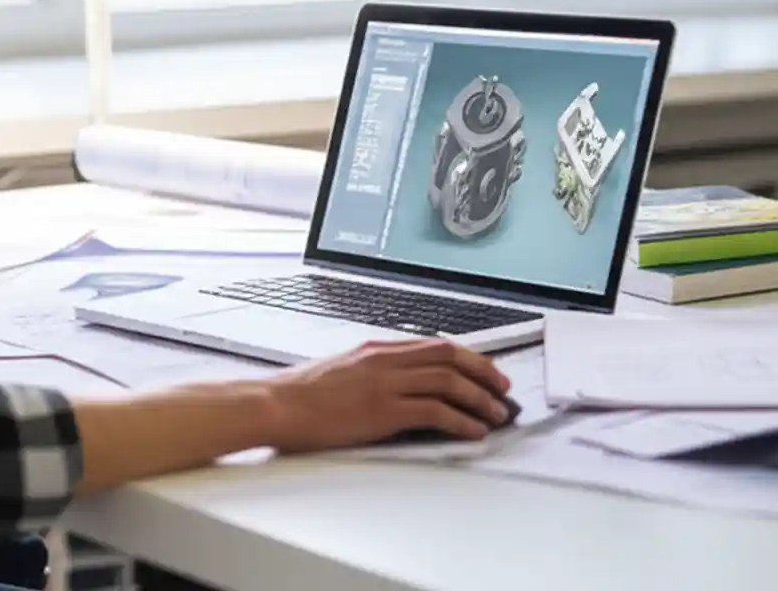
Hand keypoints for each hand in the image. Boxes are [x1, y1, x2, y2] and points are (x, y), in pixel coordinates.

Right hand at [262, 339, 511, 453]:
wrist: (274, 405)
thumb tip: (396, 386)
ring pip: (448, 381)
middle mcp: (385, 360)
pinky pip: (434, 412)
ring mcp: (385, 384)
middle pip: (449, 356)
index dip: (467, 357)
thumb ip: (370, 373)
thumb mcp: (341, 371)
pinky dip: (461, 421)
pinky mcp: (382, 411)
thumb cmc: (298, 395)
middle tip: (502, 389)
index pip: (434, 345)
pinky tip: (472, 431)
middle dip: (483, 371)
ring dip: (479, 398)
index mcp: (376, 349)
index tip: (484, 370)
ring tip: (494, 414)